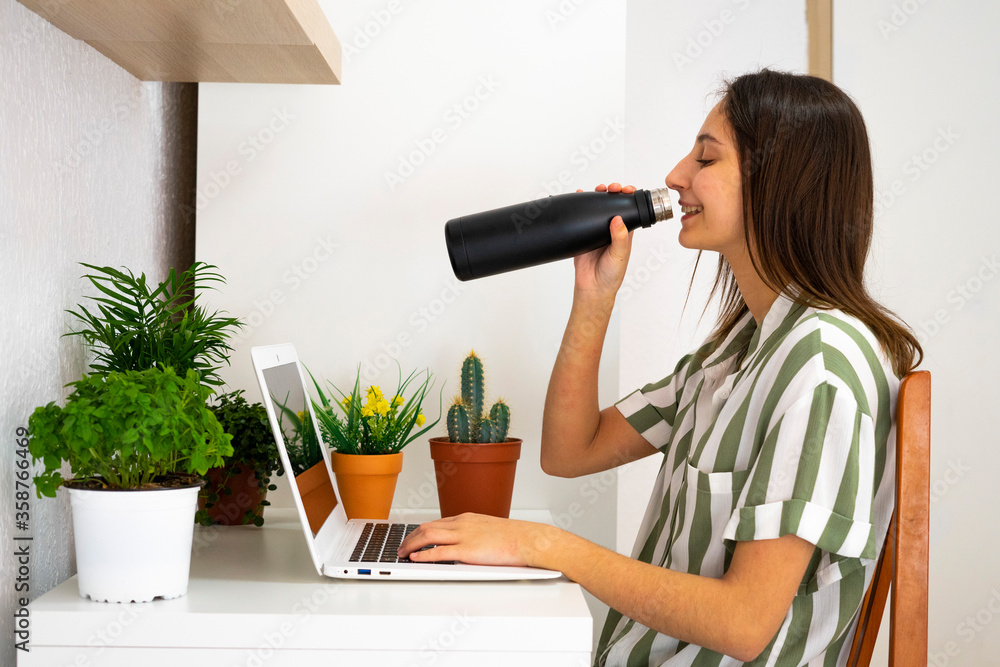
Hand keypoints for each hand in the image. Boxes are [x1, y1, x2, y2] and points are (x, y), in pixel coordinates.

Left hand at [397, 513, 557, 568]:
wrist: (527, 539)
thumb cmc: (513, 537)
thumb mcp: (488, 529)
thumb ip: (472, 533)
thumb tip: (464, 544)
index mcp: (466, 518)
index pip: (435, 522)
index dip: (419, 531)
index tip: (412, 538)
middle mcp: (461, 524)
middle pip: (427, 527)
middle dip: (410, 537)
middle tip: (401, 547)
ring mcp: (463, 536)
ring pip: (428, 536)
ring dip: (411, 545)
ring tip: (402, 553)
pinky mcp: (467, 551)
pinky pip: (439, 552)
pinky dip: (424, 555)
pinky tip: (415, 559)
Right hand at [572, 182, 635, 299]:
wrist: (592, 288)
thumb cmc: (611, 275)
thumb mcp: (620, 256)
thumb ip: (620, 238)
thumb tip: (618, 219)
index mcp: (625, 233)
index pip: (629, 209)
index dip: (628, 197)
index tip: (625, 190)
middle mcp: (612, 229)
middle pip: (613, 204)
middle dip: (612, 192)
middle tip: (610, 188)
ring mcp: (597, 231)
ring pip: (598, 208)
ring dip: (598, 196)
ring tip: (597, 189)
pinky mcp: (584, 234)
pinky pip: (581, 217)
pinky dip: (580, 205)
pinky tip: (579, 196)